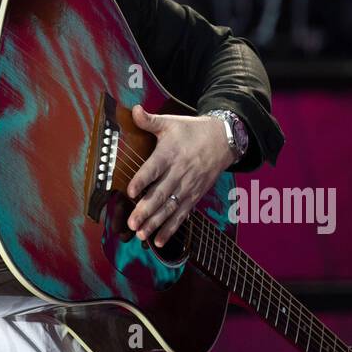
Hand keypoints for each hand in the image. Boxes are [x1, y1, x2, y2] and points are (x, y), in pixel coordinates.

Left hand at [124, 107, 235, 246]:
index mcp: (169, 154)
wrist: (222, 140)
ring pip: (170, 208)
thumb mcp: (170, 123)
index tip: (130, 191)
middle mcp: (179, 173)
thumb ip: (149, 120)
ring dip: (155, 223)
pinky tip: (158, 241)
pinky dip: (171, 229)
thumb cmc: (191, 131)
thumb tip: (133, 109)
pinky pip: (181, 215)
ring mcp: (188, 187)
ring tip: (140, 234)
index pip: (154, 169)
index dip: (142, 180)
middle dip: (145, 210)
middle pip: (160, 194)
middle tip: (132, 223)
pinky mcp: (194, 196)